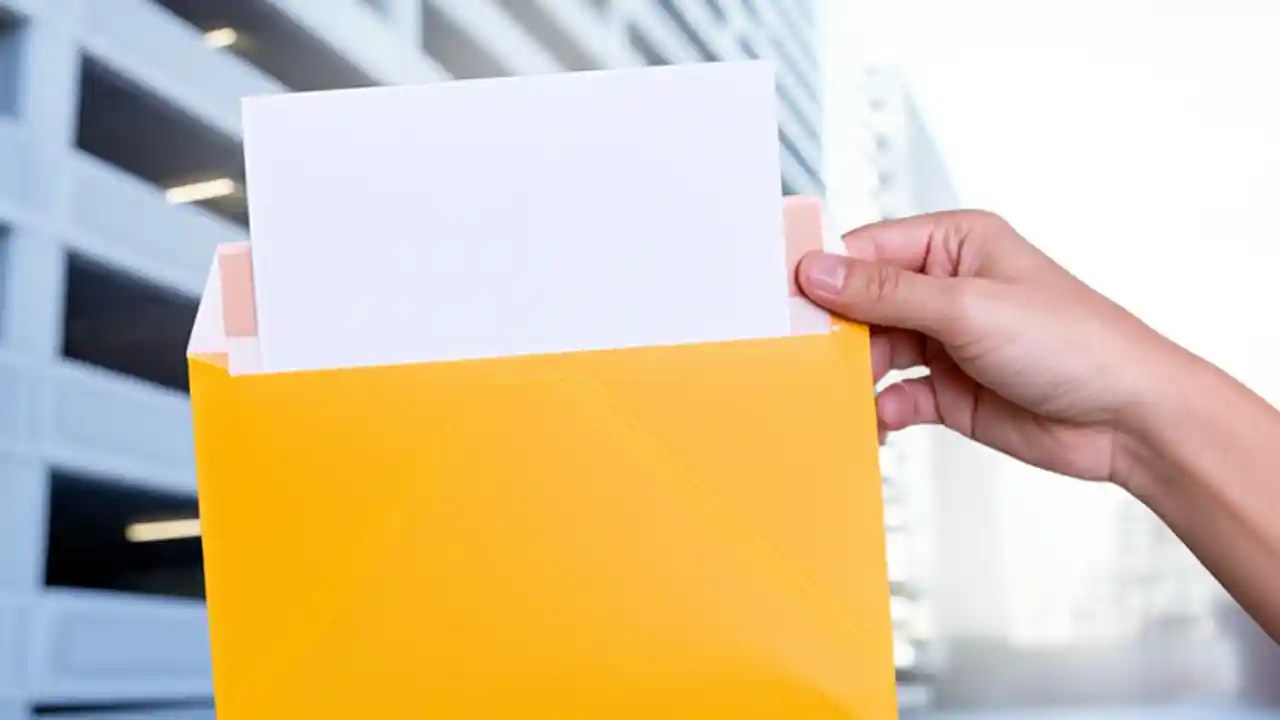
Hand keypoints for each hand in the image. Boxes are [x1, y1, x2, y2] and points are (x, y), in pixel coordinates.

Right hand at [798, 210, 1179, 483]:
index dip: (823, 273)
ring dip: (851, 375)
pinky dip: (877, 410)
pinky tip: (873, 424)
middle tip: (795, 355)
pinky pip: (893, 395)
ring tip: (829, 396)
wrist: (1129, 420)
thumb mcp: (968, 307)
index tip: (779, 298)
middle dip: (833, 331)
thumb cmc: (1070, 342)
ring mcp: (944, 341)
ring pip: (871, 353)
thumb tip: (815, 270)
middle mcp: (944, 288)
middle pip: (862, 304)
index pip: (867, 249)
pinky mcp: (947, 391)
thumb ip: (885, 293)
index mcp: (953, 245)